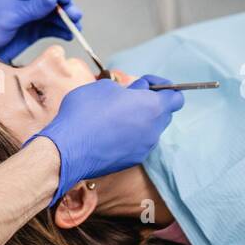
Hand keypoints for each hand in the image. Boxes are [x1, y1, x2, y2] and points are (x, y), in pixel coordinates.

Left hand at [0, 0, 80, 83]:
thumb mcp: (9, 16)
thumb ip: (33, 7)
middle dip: (62, 6)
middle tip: (75, 14)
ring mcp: (25, 12)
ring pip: (50, 13)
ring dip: (63, 19)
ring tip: (76, 26)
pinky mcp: (28, 28)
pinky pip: (47, 26)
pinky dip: (58, 29)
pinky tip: (68, 34)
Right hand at [28, 75, 183, 203]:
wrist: (68, 147)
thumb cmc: (86, 111)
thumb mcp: (105, 86)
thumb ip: (126, 89)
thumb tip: (130, 94)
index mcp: (152, 107)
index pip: (176, 96)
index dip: (161, 85)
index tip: (144, 84)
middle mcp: (154, 130)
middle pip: (163, 113)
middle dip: (149, 103)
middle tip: (126, 98)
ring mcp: (144, 148)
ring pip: (149, 129)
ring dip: (138, 120)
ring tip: (113, 116)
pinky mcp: (132, 161)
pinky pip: (137, 143)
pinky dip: (128, 136)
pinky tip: (107, 133)